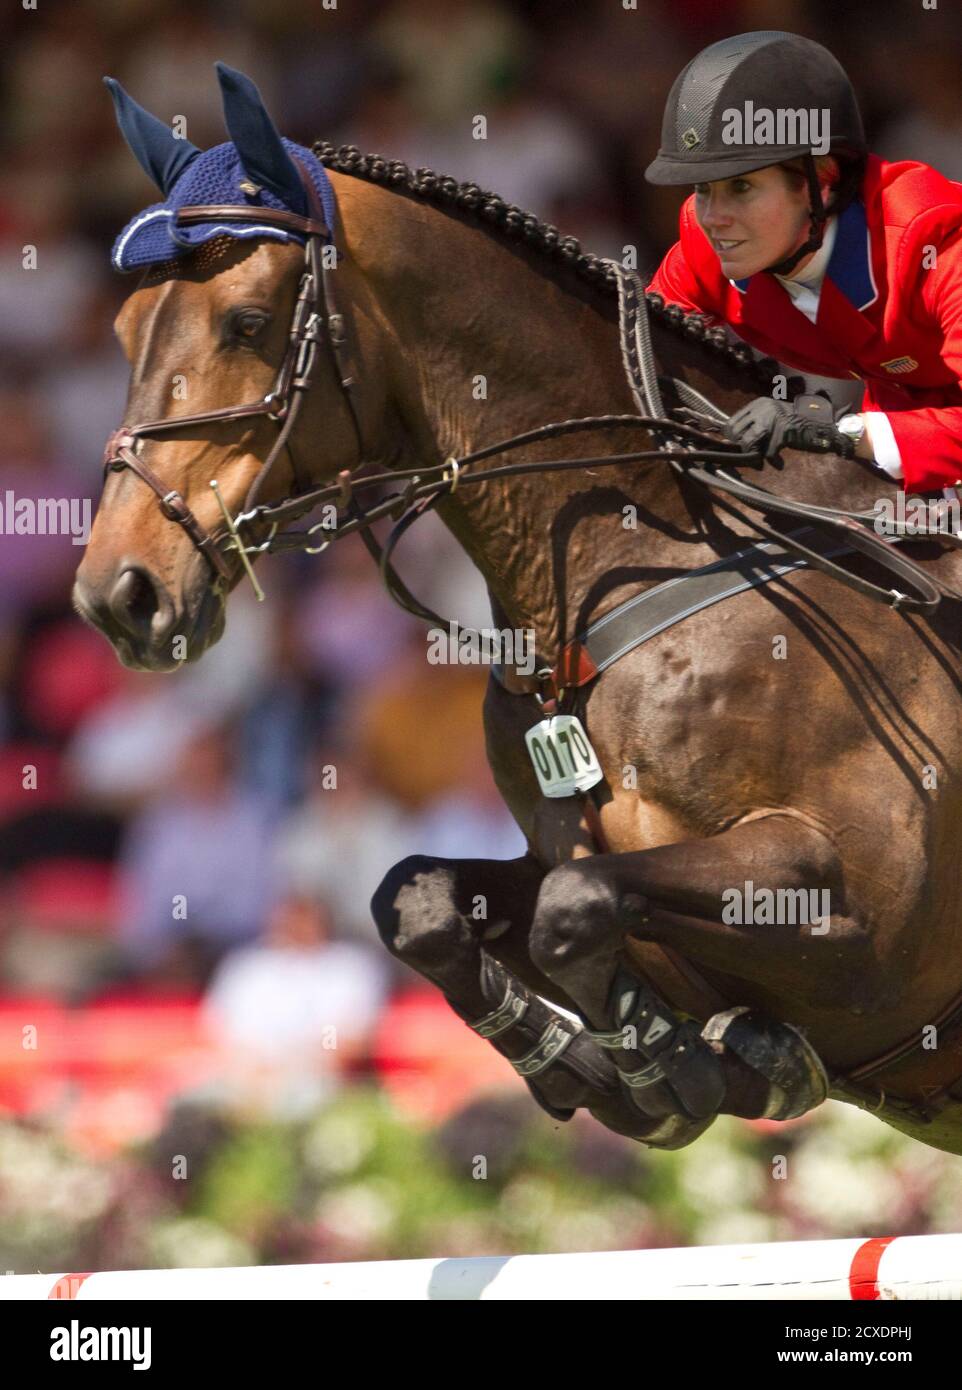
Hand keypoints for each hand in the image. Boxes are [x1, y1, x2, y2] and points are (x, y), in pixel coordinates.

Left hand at [723, 395, 855, 459]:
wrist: (822, 425)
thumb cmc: (796, 425)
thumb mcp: (771, 420)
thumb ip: (753, 428)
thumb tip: (727, 442)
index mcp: (758, 404)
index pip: (732, 422)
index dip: (732, 439)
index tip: (739, 450)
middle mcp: (763, 408)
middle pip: (737, 433)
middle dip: (742, 450)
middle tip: (753, 459)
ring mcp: (773, 418)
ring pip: (749, 443)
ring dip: (753, 458)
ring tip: (761, 464)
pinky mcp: (784, 431)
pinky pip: (768, 453)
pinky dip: (773, 462)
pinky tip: (779, 464)